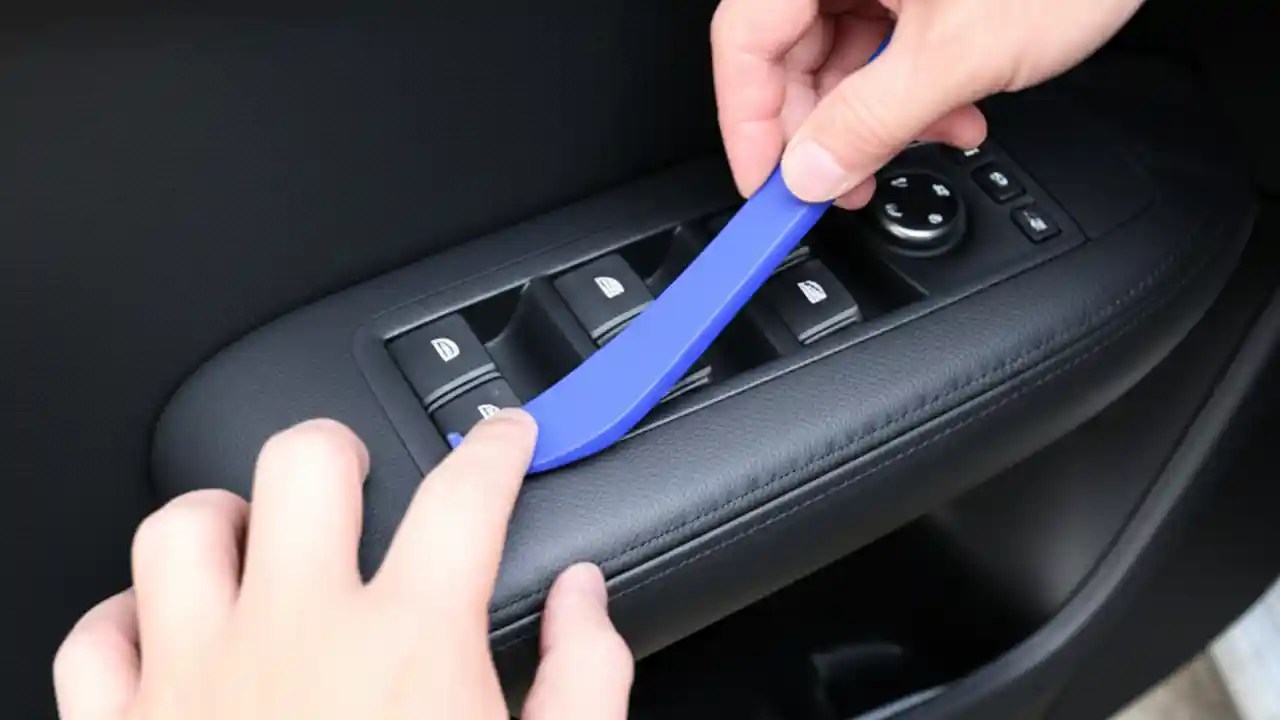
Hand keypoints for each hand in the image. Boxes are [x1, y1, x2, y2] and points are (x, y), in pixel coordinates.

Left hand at [53, 411, 632, 718]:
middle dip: (341, 452)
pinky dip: (128, 619)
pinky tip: (166, 634)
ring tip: (255, 536)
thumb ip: (582, 679)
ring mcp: (195, 677)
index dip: (495, 448)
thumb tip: (585, 602)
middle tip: (359, 479)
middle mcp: (295, 636)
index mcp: (409, 646)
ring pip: (181, 529)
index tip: (502, 440)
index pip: (467, 495)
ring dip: (224, 518)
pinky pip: (96, 634)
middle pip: (304, 465)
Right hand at [712, 0, 1145, 206]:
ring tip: (924, 141)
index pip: (743, 40)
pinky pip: (883, 41)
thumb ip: (873, 120)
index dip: (746, 122)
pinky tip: (949, 111)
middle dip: (821, 128)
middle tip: (841, 183)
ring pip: (839, 53)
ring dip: (875, 115)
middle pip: (787, 52)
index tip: (766, 187)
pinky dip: (909, 89)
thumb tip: (811, 171)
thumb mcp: (961, 53)